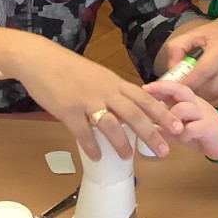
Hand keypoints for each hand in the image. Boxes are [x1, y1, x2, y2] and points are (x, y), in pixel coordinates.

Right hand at [14, 38, 183, 160]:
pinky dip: (91, 146)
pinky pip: (83, 132)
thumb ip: (112, 91)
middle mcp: (105, 91)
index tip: (178, 128)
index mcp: (114, 82)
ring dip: (122, 143)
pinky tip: (97, 156)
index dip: (162, 114)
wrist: (39, 59)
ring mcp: (86, 101)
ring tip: (128, 158)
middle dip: (151, 133)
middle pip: (134, 114)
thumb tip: (128, 110)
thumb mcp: (97, 76)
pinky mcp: (68, 110)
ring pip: (111, 124)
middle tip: (164, 151)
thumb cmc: (68, 68)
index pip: (145, 99)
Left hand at [140, 80, 217, 160]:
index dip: (159, 86)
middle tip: (147, 94)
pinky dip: (182, 135)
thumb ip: (166, 123)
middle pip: (180, 90)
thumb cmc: (200, 132)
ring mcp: (203, 114)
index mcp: (189, 100)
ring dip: (171, 119)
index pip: (174, 87)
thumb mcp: (181, 127)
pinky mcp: (209, 127)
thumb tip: (146, 123)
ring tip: (167, 130)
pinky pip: (191, 128)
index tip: (143, 88)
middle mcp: (196, 103)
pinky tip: (181, 140)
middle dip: (162, 90)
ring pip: (183, 108)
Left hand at [155, 15, 217, 110]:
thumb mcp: (192, 34)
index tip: (174, 90)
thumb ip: (176, 50)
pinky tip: (216, 108)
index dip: (187, 83)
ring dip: (210, 103)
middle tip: (184, 97)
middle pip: (214, 89)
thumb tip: (171, 71)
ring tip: (198, 99)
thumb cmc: (213, 34)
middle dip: (197, 95)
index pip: (203, 72)